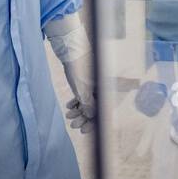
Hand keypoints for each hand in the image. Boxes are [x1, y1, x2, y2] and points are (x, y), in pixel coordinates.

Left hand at [46, 13, 96, 133]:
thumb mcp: (82, 90)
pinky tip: (69, 106)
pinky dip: (78, 99)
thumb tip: (92, 116)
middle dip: (85, 117)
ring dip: (80, 109)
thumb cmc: (80, 68)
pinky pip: (86, 92)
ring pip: (91, 99)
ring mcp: (98, 80)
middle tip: (74, 125)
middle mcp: (106, 85)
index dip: (95, 122)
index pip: (105, 110)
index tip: (86, 131)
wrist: (72, 47)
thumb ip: (88, 105)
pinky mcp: (90, 77)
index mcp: (109, 88)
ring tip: (69, 116)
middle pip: (98, 106)